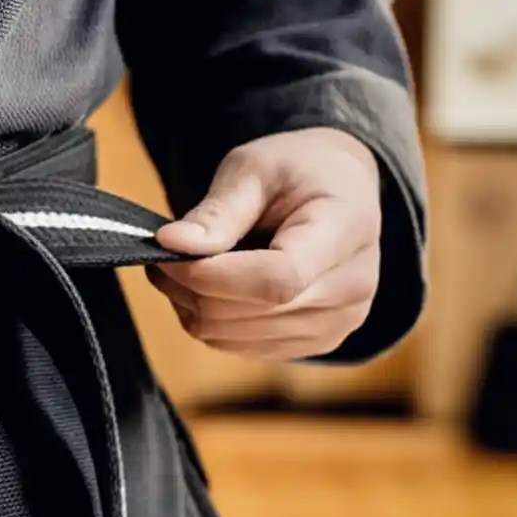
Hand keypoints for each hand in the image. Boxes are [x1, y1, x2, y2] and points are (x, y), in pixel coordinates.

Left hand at [150, 128, 381, 359]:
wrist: (341, 190)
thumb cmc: (298, 171)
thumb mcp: (255, 168)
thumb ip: (218, 211)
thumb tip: (171, 244)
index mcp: (345, 230)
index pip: (279, 279)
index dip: (214, 275)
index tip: (169, 252)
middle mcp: (351, 288)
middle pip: (252, 312)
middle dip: (191, 286)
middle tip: (164, 252)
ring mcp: (337, 323)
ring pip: (236, 336)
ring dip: (194, 306)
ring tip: (184, 265)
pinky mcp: (316, 343)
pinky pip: (242, 347)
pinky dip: (211, 321)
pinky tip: (209, 286)